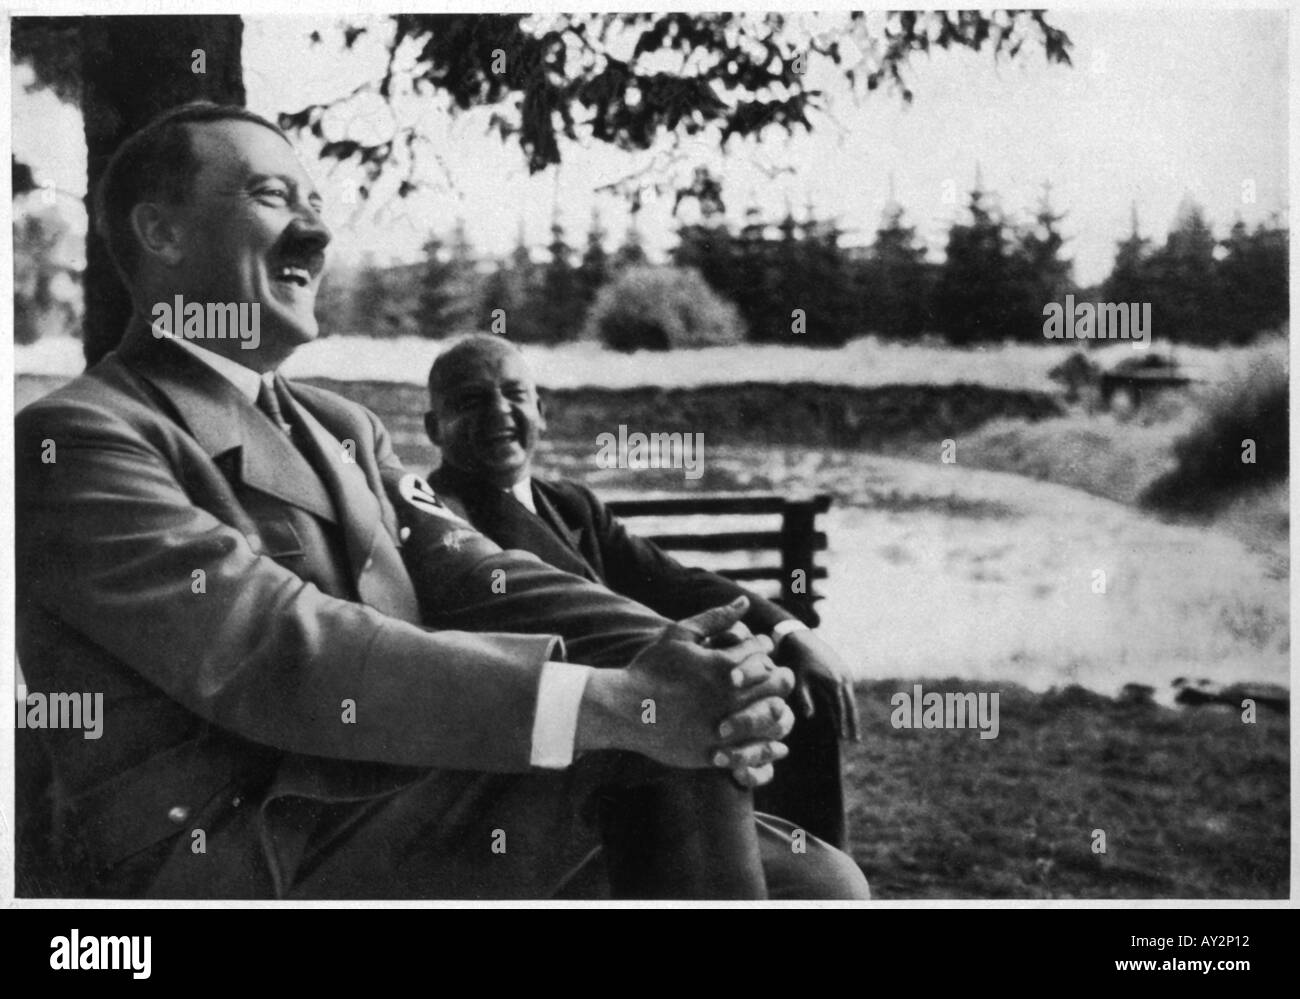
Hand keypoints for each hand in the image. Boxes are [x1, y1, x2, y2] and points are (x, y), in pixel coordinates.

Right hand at [576, 597, 795, 778]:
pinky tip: (765, 736)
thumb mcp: (680, 635)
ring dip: (773, 706)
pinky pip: (754, 751)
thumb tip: (744, 601)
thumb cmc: (650, 668)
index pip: (762, 652)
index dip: (760, 648)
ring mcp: (723, 727)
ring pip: (771, 717)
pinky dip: (767, 743)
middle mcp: (729, 697)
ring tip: (762, 701)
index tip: (752, 651)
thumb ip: (716, 618)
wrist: (624, 709)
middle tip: (765, 675)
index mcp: (723, 666)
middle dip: (774, 675)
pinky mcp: (716, 753)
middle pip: (775, 683)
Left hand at [776, 628, 860, 741]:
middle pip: (851, 706)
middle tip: (856, 741)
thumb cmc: (797, 661)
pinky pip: (848, 691)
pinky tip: (848, 714)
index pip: (840, 709)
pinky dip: (849, 704)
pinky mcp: (844, 670)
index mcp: (833, 682)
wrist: (802, 639)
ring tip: (855, 732)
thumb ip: (804, 699)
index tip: (843, 739)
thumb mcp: (798, 681)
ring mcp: (845, 673)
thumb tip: (810, 717)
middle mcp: (843, 678)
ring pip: (851, 699)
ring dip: (853, 715)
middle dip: (853, 724)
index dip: (842, 725)